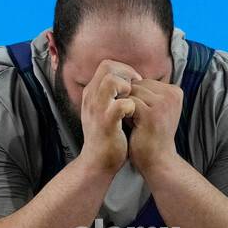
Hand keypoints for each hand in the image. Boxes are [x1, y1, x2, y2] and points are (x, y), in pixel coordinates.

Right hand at [79, 59, 140, 174]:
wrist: (97, 163)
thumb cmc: (107, 137)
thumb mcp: (104, 111)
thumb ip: (112, 96)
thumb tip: (132, 83)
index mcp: (91, 94)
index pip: (106, 65)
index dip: (123, 69)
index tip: (135, 82)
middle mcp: (91, 98)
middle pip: (107, 67)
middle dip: (126, 74)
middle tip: (136, 89)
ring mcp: (97, 110)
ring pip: (111, 81)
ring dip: (126, 87)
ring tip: (132, 100)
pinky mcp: (106, 123)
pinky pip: (120, 104)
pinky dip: (131, 106)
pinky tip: (133, 114)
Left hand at [124, 79, 182, 176]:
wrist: (157, 161)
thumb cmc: (150, 135)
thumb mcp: (152, 109)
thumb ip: (144, 92)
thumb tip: (120, 74)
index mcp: (175, 91)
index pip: (144, 82)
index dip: (134, 97)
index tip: (140, 114)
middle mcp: (173, 95)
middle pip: (138, 84)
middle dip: (129, 100)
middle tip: (132, 119)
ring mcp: (164, 104)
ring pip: (132, 92)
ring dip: (125, 106)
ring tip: (131, 122)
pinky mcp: (152, 114)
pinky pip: (128, 102)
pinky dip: (123, 112)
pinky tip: (125, 124)